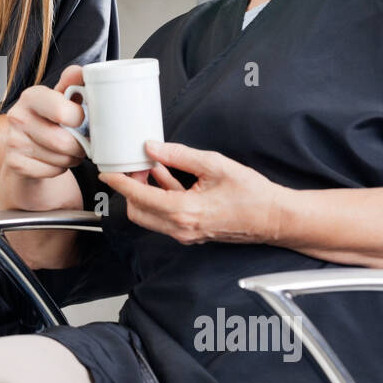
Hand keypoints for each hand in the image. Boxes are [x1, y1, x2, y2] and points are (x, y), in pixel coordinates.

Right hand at [2, 64, 88, 181]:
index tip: (80, 118)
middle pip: (64, 142)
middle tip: (80, 142)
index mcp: (31, 96)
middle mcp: (18, 117)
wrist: (25, 146)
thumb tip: (80, 72)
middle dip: (79, 146)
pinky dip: (59, 169)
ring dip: (71, 158)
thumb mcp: (60, 98)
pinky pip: (51, 172)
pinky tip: (55, 160)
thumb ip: (72, 84)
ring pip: (60, 159)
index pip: (64, 112)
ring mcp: (13, 142)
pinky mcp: (15, 164)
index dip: (80, 119)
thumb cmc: (48, 119)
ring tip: (68, 150)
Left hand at [97, 141, 285, 245]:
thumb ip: (180, 156)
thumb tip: (152, 148)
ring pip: (150, 216)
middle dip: (131, 189)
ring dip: (145, 193)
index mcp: (184, 212)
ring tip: (152, 167)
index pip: (139, 197)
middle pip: (138, 211)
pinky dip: (161, 198)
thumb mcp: (215, 165)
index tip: (107, 172)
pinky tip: (166, 176)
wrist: (275, 219)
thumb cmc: (253, 195)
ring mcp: (187, 234)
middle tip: (135, 166)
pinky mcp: (192, 233)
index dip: (120, 183)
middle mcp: (182, 228)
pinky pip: (166, 217)